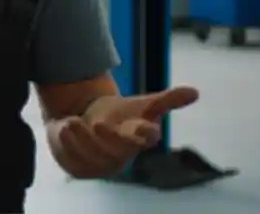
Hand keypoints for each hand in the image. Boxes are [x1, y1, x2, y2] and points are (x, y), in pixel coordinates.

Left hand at [49, 86, 199, 178]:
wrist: (86, 121)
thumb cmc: (119, 116)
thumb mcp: (141, 104)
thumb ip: (167, 100)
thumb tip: (196, 92)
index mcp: (139, 138)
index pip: (147, 138)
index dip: (146, 133)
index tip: (143, 126)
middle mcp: (122, 155)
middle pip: (118, 151)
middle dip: (108, 139)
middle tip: (97, 122)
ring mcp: (101, 164)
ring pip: (92, 158)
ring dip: (81, 140)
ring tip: (72, 122)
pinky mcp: (80, 168)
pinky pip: (73, 162)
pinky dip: (67, 146)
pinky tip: (62, 129)